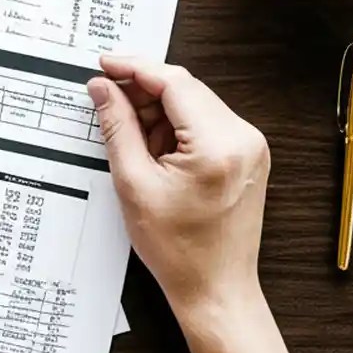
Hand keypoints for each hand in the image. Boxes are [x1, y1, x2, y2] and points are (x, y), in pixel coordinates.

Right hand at [86, 56, 269, 314]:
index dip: (133, 68)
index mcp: (219, 144)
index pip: (172, 81)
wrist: (215, 288)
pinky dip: (175, 126)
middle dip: (142, 90)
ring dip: (157, 110)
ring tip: (130, 139)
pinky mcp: (247, 155)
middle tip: (106, 100)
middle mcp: (243, 138)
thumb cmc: (180, 250)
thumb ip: (117, 127)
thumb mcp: (133, 183)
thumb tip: (103, 89)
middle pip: (185, 88)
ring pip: (193, 104)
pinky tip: (152, 147)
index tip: (105, 64)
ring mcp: (250, 146)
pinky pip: (205, 122)